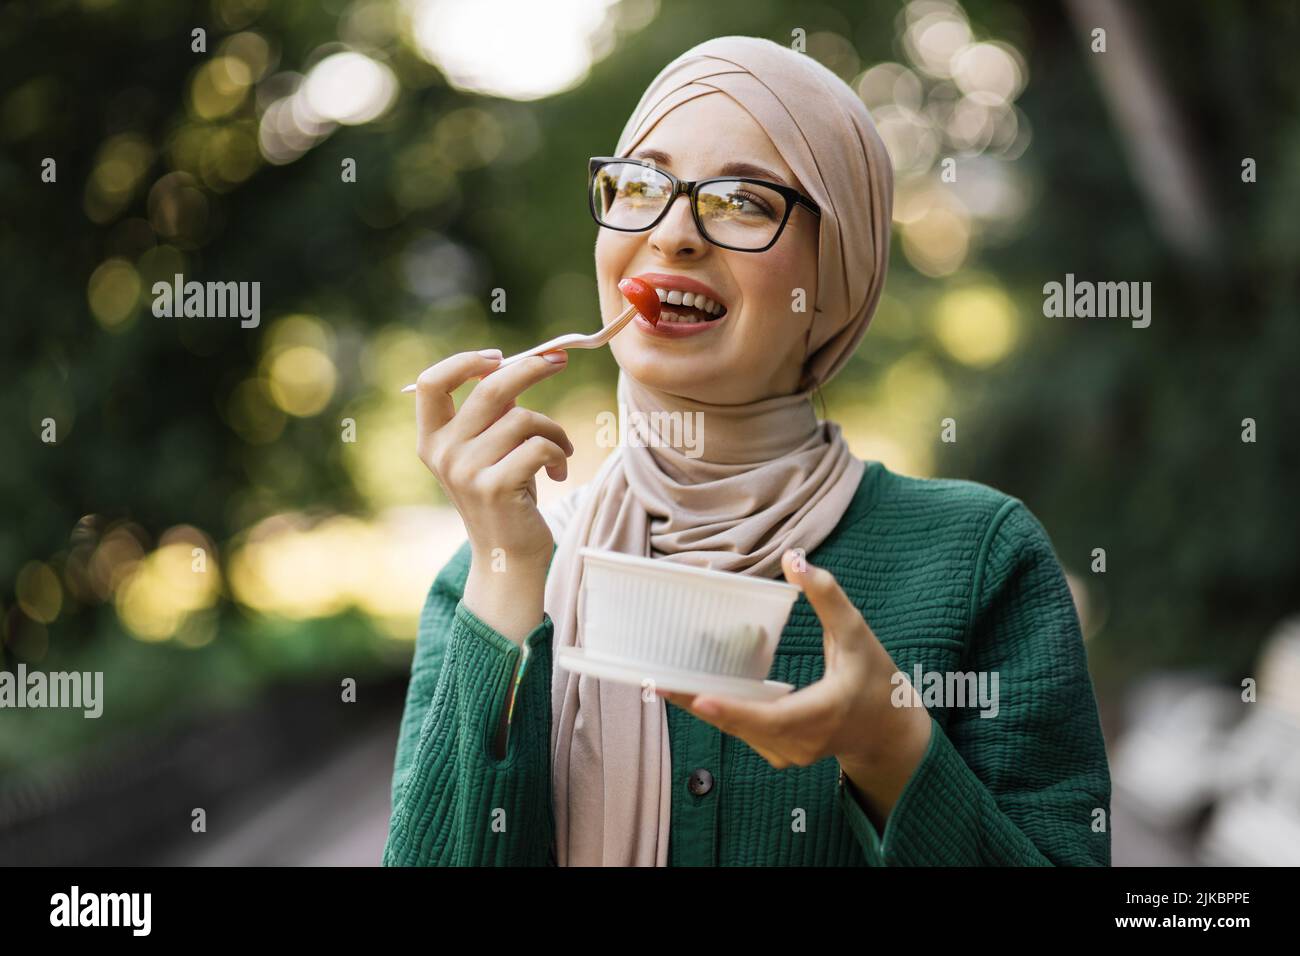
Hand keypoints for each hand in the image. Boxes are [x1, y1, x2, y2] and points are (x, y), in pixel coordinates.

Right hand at [415, 348, 572, 571]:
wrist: (508, 557)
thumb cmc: (505, 495)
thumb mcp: (489, 451)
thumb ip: (494, 413)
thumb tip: (526, 362)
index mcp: (432, 439)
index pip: (431, 383)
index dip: (464, 362)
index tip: (498, 357)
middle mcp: (443, 453)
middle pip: (490, 388)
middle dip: (532, 368)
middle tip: (559, 361)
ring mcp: (466, 471)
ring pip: (524, 418)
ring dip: (553, 430)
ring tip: (560, 450)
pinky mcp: (496, 487)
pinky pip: (540, 446)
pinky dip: (559, 453)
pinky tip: (559, 472)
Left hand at [659, 549, 933, 827]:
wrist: (887, 729)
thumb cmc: (874, 677)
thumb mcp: (856, 633)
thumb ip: (827, 596)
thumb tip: (794, 559)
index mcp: (822, 714)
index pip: (773, 718)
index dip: (735, 710)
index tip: (700, 698)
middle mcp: (800, 743)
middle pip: (740, 725)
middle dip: (697, 702)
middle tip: (657, 680)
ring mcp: (787, 753)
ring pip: (736, 730)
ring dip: (701, 706)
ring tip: (663, 680)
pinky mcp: (778, 752)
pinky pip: (742, 731)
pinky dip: (718, 710)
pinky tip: (691, 688)